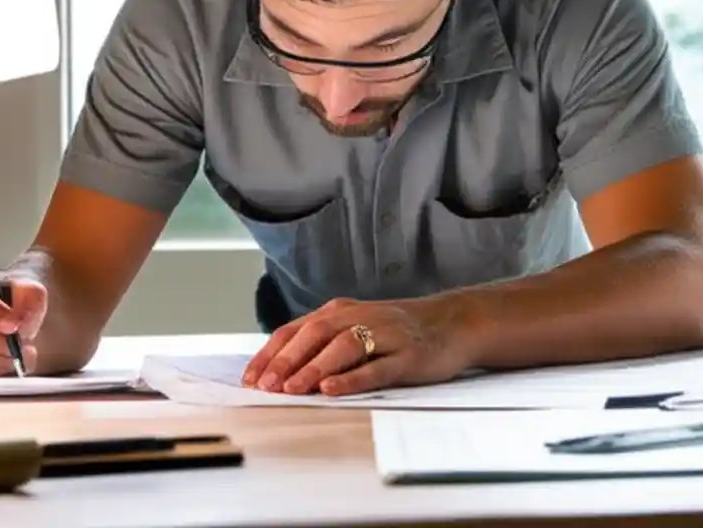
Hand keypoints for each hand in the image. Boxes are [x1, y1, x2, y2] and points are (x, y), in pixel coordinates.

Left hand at [240, 296, 472, 396]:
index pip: (295, 330)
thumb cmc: (397, 332)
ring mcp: (385, 335)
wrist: (453, 322)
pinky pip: (377, 367)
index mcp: (340, 312)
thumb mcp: (355, 328)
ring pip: (342, 348)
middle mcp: (359, 317)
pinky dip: (352, 378)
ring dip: (313, 368)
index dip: (270, 353)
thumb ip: (323, 343)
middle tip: (264, 385)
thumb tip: (280, 371)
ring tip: (291, 389)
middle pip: (314, 334)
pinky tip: (332, 389)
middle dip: (285, 361)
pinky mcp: (408, 356)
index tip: (250, 378)